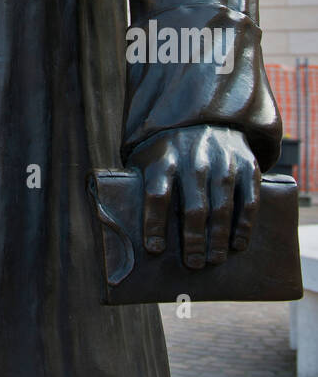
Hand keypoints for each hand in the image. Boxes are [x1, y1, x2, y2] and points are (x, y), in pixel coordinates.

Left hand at [129, 125, 259, 268]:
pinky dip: (244, 224)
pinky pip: (248, 198)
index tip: (154, 249)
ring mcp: (222, 159)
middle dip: (193, 240)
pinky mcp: (246, 162)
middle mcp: (193, 157)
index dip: (154, 223)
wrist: (205, 112)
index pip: (156, 194)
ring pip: (222, 205)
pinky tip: (238, 244)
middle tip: (193, 264)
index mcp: (163, 157)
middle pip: (193, 206)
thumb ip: (141, 187)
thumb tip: (128, 232)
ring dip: (219, 237)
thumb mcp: (148, 157)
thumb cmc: (169, 150)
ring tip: (214, 260)